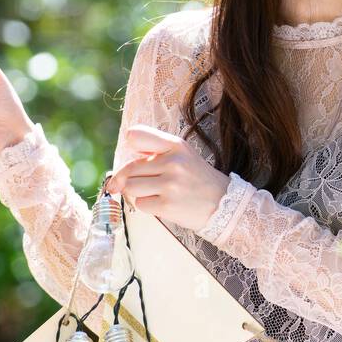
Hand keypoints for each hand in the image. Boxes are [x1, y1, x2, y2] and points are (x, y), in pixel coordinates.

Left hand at [104, 124, 230, 231]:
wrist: (223, 203)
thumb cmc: (197, 178)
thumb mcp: (182, 155)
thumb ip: (154, 152)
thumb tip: (118, 171)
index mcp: (176, 145)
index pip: (136, 136)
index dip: (131, 147)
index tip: (137, 156)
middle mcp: (173, 162)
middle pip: (129, 168)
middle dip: (132, 177)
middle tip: (149, 182)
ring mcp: (170, 185)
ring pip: (130, 187)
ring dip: (138, 192)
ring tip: (156, 192)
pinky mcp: (167, 205)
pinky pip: (140, 204)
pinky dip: (147, 205)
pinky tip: (163, 202)